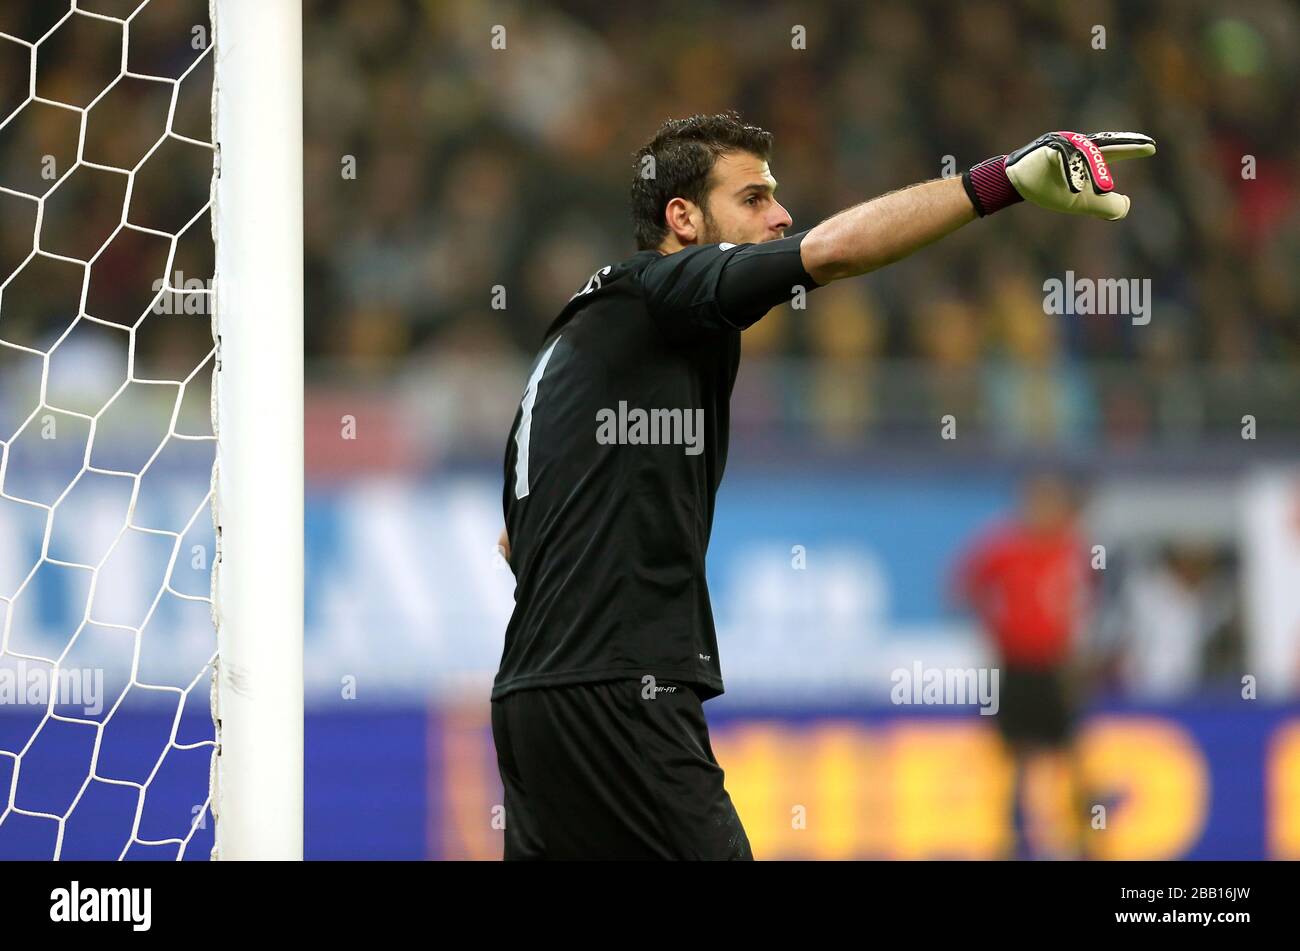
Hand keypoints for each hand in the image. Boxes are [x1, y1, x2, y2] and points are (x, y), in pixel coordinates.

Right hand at [965, 131, 1156, 220]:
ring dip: (1096, 173)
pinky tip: (1076, 190)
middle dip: (1127, 146)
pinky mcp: (1048, 148)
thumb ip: (1107, 206)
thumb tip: (1126, 205)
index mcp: (1087, 157)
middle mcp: (1078, 145)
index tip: (1152, 148)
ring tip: (1104, 190)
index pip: (1114, 151)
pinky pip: (1064, 159)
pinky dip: (1071, 175)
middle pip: (1107, 145)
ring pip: (1086, 156)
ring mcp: (1063, 144)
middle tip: (1148, 146)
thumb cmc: (1048, 188)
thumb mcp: (1082, 202)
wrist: (1014, 183)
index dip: (1133, 148)